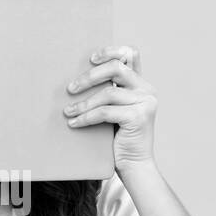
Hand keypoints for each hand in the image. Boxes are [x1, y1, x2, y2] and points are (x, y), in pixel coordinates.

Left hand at [64, 45, 156, 170]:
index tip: (91, 59)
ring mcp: (145, 103)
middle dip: (90, 76)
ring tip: (68, 111)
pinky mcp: (138, 117)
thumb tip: (76, 80)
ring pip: (108, 92)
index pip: (130, 53)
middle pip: (116, 67)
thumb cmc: (118, 138)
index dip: (111, 50)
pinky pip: (105, 112)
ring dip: (84, 103)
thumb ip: (107, 92)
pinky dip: (86, 117)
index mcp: (140, 84)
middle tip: (70, 88)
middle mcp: (146, 90)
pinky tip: (74, 123)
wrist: (134, 165)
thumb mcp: (113, 110)